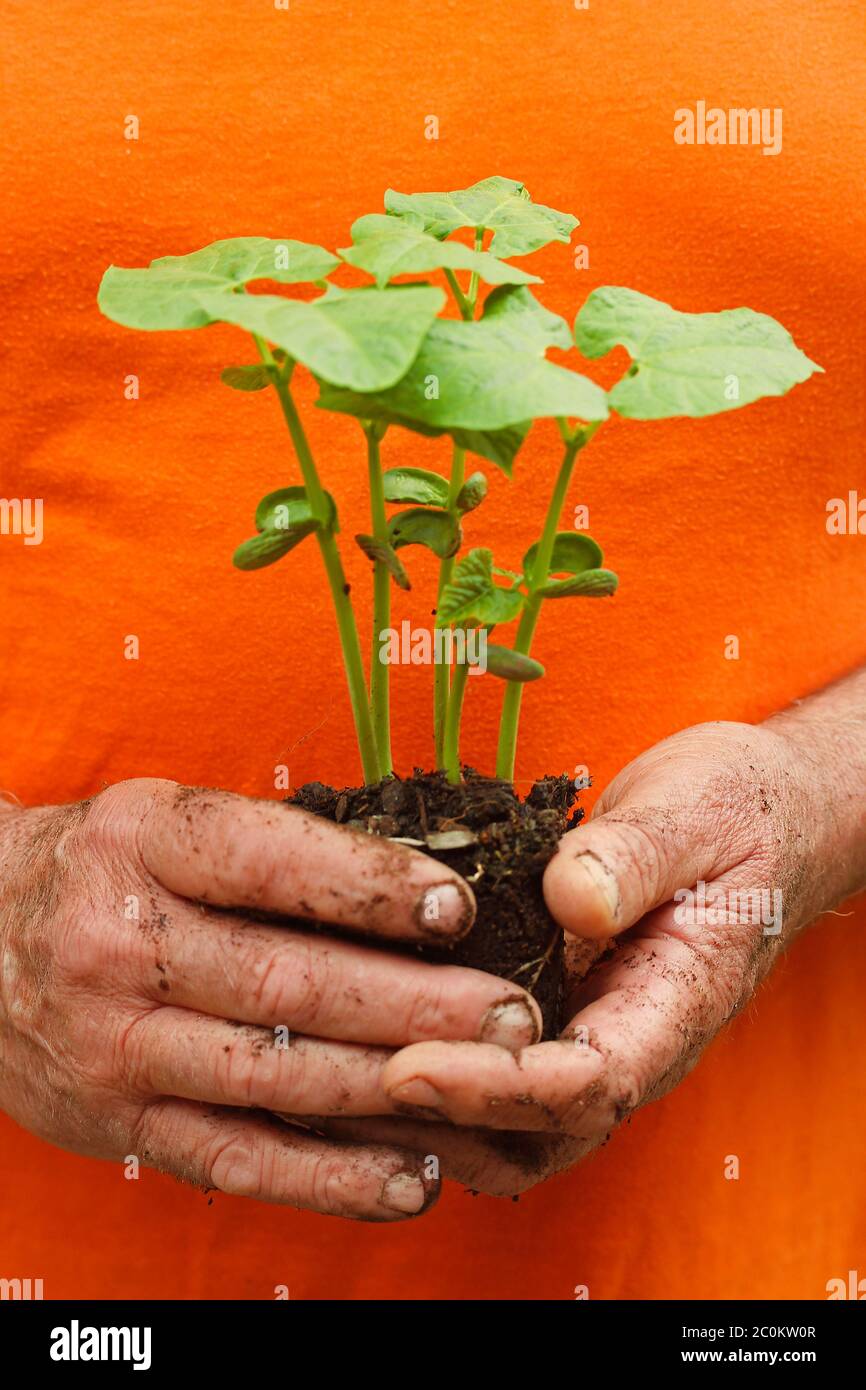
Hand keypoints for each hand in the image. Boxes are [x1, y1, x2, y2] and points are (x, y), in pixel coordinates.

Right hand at [0, 778, 541, 1218]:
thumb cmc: (106, 869)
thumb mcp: (165, 820)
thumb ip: (272, 848)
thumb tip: (423, 878)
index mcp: (143, 845)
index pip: (268, 863)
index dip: (369, 886)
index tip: (459, 906)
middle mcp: (122, 946)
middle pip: (284, 980)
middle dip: (412, 1001)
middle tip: (511, 1011)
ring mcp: (118, 1045)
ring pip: (271, 1076)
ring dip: (390, 1088)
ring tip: (487, 1084)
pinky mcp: (123, 1125)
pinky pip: (237, 1160)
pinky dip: (328, 1179)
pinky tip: (409, 1179)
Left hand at [313, 716, 861, 1193]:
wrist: (759, 820)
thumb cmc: (736, 812)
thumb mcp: (696, 814)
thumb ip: (637, 858)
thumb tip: (572, 901)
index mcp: (675, 1002)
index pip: (589, 1083)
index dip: (494, 1087)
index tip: (406, 1065)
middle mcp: (630, 1040)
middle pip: (538, 1135)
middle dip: (436, 1121)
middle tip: (336, 1082)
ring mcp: (591, 1033)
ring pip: (509, 1129)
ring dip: (422, 1121)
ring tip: (328, 1079)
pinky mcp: (556, 1011)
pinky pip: (493, 1074)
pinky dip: (428, 1080)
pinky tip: (358, 1040)